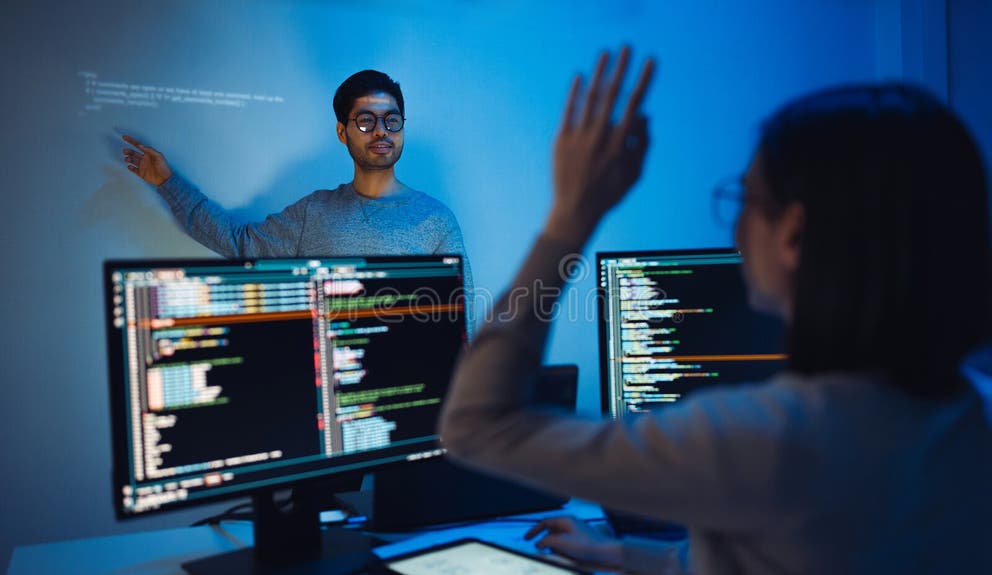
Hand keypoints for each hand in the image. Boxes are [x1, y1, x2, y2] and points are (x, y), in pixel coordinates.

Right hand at [122, 135, 172, 185]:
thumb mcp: (158, 156)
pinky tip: (130, 166)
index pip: (138, 145)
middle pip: (133, 153)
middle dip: (128, 151)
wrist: (165, 179)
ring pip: (132, 160)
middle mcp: (144, 159)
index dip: (131, 141)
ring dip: (128, 158)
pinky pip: (133, 169)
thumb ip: (149, 150)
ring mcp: (142, 166)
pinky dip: (130, 168)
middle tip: (125, 151)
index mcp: (148, 153)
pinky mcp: (141, 173)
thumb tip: (141, 145)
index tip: (124, 137)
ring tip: (127, 159)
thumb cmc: (163, 167)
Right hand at [524, 516, 622, 570]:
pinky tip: (565, 558)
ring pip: (558, 541)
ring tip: (556, 555)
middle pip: (551, 532)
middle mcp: (570, 526)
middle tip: (542, 551)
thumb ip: (546, 541)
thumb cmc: (587, 545)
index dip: (534, 530)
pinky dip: (561, 552)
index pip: (545, 522)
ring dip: (554, 548)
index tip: (526, 539)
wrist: (606, 553)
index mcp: (566, 520)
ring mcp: (576, 535)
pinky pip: (566, 547)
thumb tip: (539, 544)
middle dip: (545, 541)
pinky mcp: (580, 545)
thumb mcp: (561, 542)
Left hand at [547, 46, 654, 243]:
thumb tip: (644, 115)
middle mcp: (600, 138)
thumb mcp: (635, 173)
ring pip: (591, 98)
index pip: (635, 104)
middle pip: (613, 95)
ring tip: (606, 53)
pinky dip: (575, 93)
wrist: (575, 210)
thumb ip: (642, 143)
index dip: (643, 80)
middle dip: (622, 68)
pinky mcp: (561, 140)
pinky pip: (569, 111)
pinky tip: (580, 76)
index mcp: (620, 144)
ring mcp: (579, 138)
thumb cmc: (610, 192)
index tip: (650, 61)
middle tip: (627, 47)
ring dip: (600, 73)